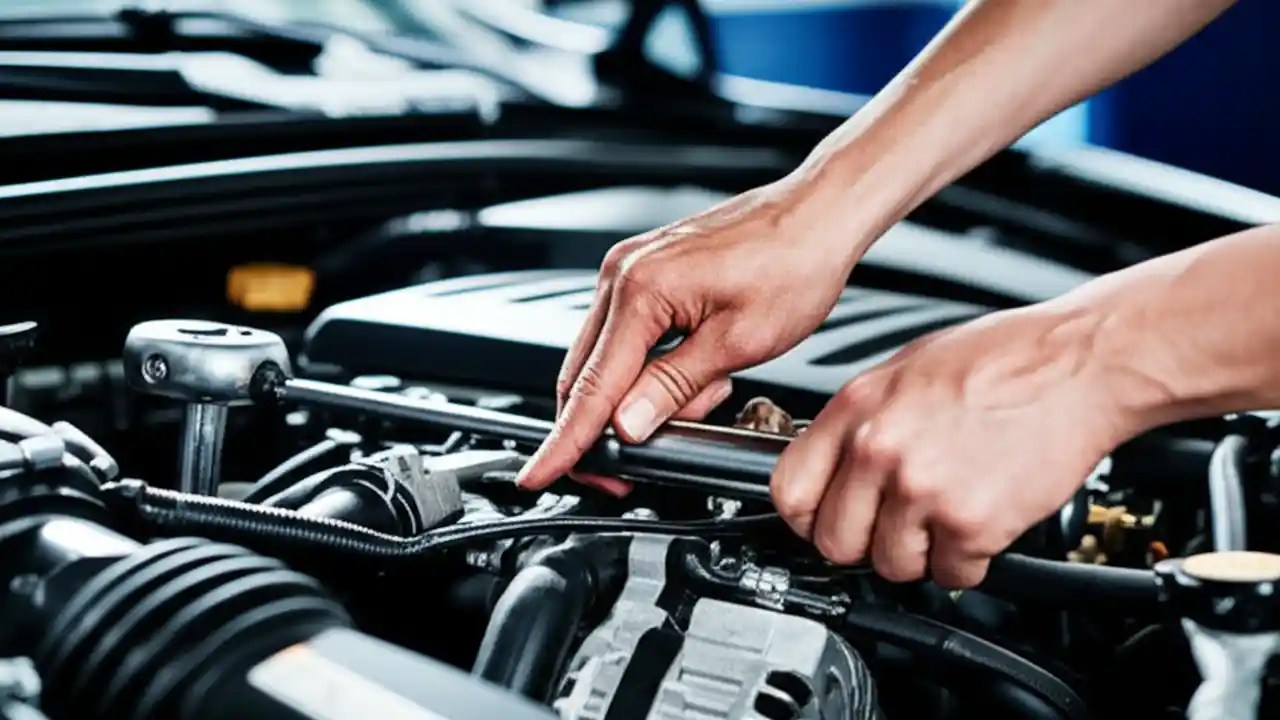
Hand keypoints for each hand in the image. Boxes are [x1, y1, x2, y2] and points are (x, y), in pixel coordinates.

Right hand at [515, 178, 864, 493]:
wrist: (819, 215)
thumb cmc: (793, 262)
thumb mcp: (737, 342)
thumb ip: (673, 388)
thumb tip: (628, 426)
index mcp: (640, 290)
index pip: (590, 387)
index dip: (566, 442)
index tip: (541, 474)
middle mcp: (623, 274)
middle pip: (582, 375)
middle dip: (598, 429)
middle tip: (624, 470)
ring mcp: (631, 270)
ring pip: (604, 359)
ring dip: (636, 396)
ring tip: (705, 393)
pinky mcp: (646, 273)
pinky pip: (626, 337)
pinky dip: (649, 368)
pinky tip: (697, 370)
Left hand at [771, 304, 1141, 587]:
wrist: (1080, 364)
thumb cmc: (1002, 360)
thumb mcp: (905, 370)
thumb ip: (862, 421)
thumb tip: (833, 464)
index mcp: (856, 408)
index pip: (790, 492)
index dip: (806, 517)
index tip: (825, 521)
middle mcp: (880, 450)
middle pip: (835, 542)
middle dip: (864, 543)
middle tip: (896, 526)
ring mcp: (923, 490)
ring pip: (891, 566)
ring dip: (920, 554)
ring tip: (947, 516)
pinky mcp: (971, 523)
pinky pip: (951, 574)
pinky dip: (968, 562)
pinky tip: (982, 523)